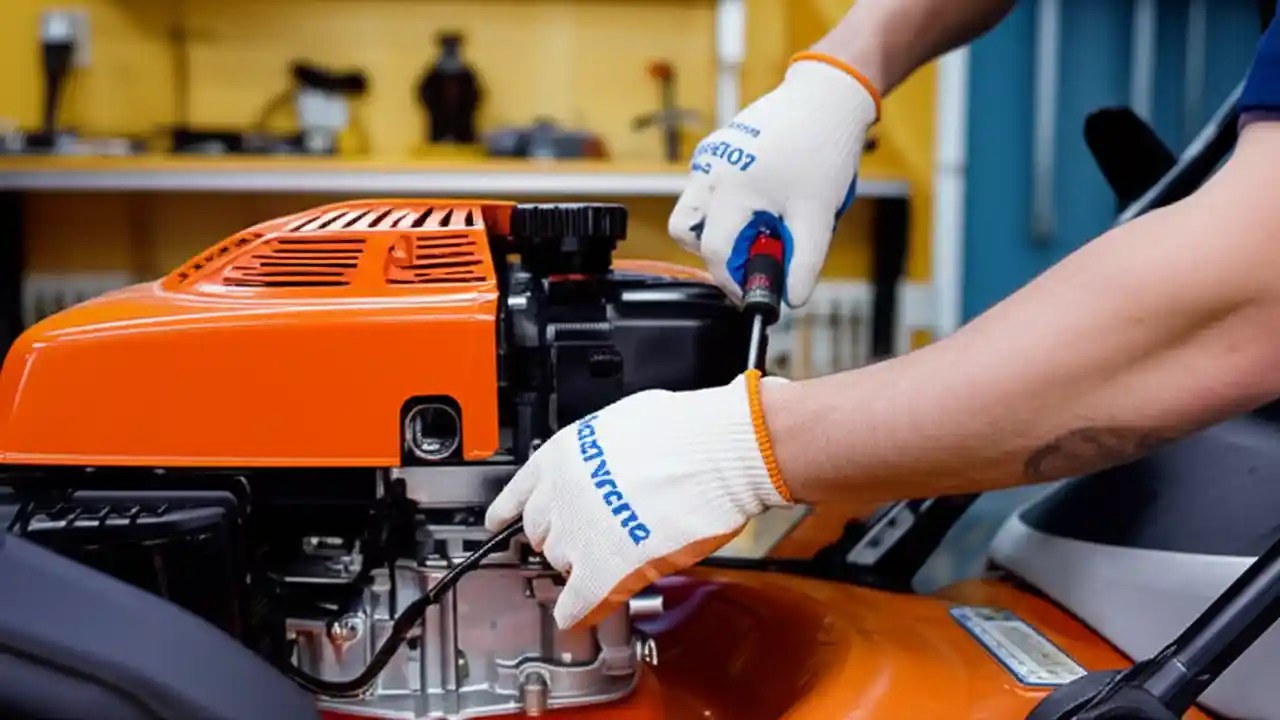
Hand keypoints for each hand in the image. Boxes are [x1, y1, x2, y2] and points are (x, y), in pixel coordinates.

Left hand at [484, 371, 792, 628]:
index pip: (515, 495)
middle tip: (589, 534)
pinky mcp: (606, 568)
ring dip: (580, 564)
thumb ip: (594, 452)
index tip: (503, 523)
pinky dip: (579, 611)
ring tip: (610, 556)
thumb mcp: (619, 425)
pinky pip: (577, 602)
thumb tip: (600, 466)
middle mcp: (559, 494)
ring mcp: (579, 533)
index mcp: (560, 455)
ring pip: (562, 564)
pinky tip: (581, 613)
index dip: (511, 514)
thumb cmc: (687, 431)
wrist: (720, 451)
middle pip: (541, 532)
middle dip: (562, 535)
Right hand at [669, 53, 879, 306]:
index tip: (754, 290)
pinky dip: (726, 206)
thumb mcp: (817, 213)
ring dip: (718, 229)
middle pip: (685, 233)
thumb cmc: (822, 148)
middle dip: (716, 253)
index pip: (715, 252)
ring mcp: (709, 157)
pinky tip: (763, 199)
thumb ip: (804, 261)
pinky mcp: (715, 148)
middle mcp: (710, 171)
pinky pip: (706, 189)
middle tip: (754, 256)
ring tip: (762, 225)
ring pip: (691, 211)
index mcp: (731, 188)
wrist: (826, 96)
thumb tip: (793, 298)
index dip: (733, 280)